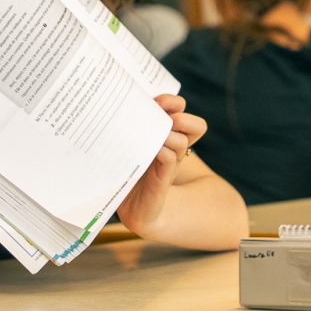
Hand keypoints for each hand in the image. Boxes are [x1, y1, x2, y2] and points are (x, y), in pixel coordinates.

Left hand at [116, 94, 204, 236]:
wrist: (132, 209)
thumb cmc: (130, 173)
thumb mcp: (130, 146)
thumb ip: (130, 128)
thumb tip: (114, 104)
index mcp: (169, 135)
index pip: (183, 110)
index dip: (172, 101)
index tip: (153, 101)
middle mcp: (174, 148)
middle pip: (197, 124)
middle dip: (176, 112)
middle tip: (156, 112)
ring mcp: (171, 164)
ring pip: (181, 140)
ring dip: (165, 133)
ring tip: (147, 135)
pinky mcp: (162, 180)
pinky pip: (170, 159)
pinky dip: (160, 151)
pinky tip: (144, 152)